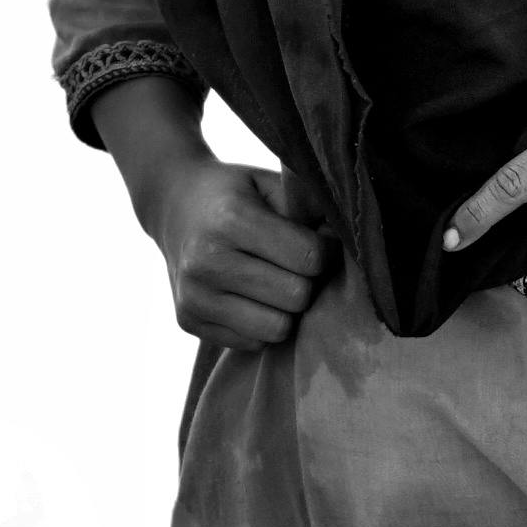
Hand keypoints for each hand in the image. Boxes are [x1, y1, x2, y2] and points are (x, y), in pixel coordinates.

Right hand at [155, 151, 336, 349]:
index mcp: (230, 220)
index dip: (326, 252)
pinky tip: (252, 296)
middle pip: (296, 298)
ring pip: (276, 329)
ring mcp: (193, 296)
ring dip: (286, 310)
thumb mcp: (271, 183)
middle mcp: (206, 261)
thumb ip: (310, 209)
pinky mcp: (187, 321)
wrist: (171, 204)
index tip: (320, 242)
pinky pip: (252, 343)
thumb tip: (355, 246)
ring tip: (276, 282)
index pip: (309, 259)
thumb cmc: (234, 193)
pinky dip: (261, 324)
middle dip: (307, 282)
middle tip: (297, 266)